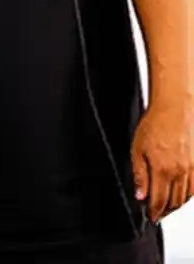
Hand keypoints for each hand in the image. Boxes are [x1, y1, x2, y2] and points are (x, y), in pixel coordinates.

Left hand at [131, 101, 193, 222]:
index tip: (150, 217)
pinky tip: (181, 195)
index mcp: (163, 169)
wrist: (175, 109)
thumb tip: (140, 195)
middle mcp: (180, 172)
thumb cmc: (155, 124)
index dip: (154, 212)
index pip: (159, 201)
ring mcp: (192, 168)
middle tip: (157, 214)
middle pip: (174, 202)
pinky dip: (188, 195)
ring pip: (186, 196)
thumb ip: (139, 175)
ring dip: (176, 205)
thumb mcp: (137, 149)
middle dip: (165, 211)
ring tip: (167, 207)